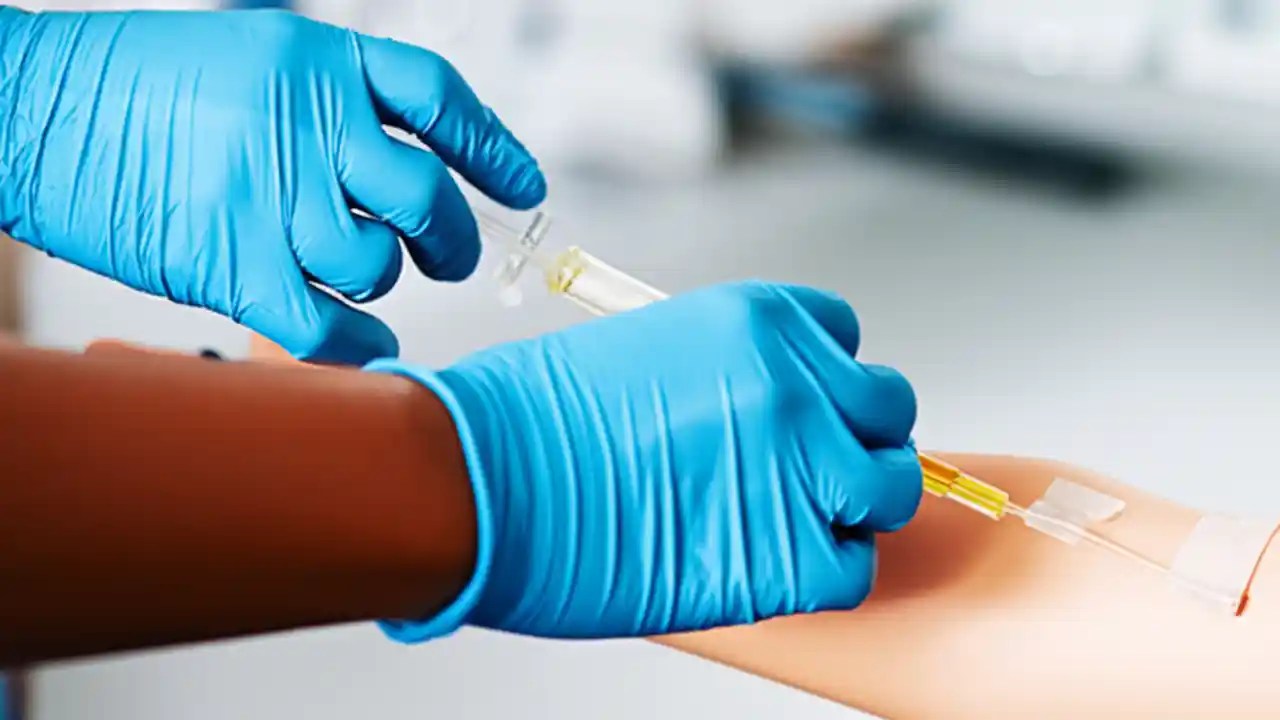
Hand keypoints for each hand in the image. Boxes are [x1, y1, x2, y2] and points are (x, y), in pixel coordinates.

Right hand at [0, 8, 543, 362]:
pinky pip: (330, 325)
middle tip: (449, 257)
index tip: (523, 187)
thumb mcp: (248, 54)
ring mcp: (273, 194)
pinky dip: (357, 342)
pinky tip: (357, 337)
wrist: (29, 107)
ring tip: (355, 278)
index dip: (492, 150)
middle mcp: (308, 123)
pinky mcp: (233, 263)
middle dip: (452, 240)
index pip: (440, 100)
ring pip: (377, 264)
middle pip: (426, 197)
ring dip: (380, 282)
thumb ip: (327, 102)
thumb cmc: (131, 85)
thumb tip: (396, 160)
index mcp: (317, 60)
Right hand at [370, 281, 921, 640]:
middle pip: (885, 412)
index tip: (793, 409)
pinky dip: (816, 574)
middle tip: (794, 473)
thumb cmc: (535, 420)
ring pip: (887, 489)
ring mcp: (802, 466)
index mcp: (758, 320)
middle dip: (848, 442)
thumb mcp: (649, 351)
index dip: (821, 382)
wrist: (484, 479)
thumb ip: (727, 371)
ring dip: (845, 508)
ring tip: (777, 522)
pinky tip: (754, 562)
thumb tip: (756, 411)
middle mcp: (797, 383)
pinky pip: (851, 568)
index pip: (846, 336)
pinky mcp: (790, 554)